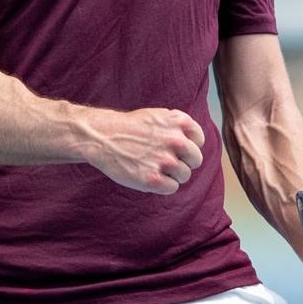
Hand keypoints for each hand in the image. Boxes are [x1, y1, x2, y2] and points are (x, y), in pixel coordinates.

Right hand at [84, 107, 204, 193]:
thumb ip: (178, 125)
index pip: (199, 140)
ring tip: (156, 168)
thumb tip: (194, 141)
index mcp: (178, 122)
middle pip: (196, 160)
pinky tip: (151, 176)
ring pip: (184, 175)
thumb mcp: (157, 115)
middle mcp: (175, 140)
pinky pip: (172, 188)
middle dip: (184, 162)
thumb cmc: (130, 128)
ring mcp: (164, 160)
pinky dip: (163, 185)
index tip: (177, 148)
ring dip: (173, 174)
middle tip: (167, 161)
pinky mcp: (152, 179)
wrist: (103, 138)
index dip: (189, 145)